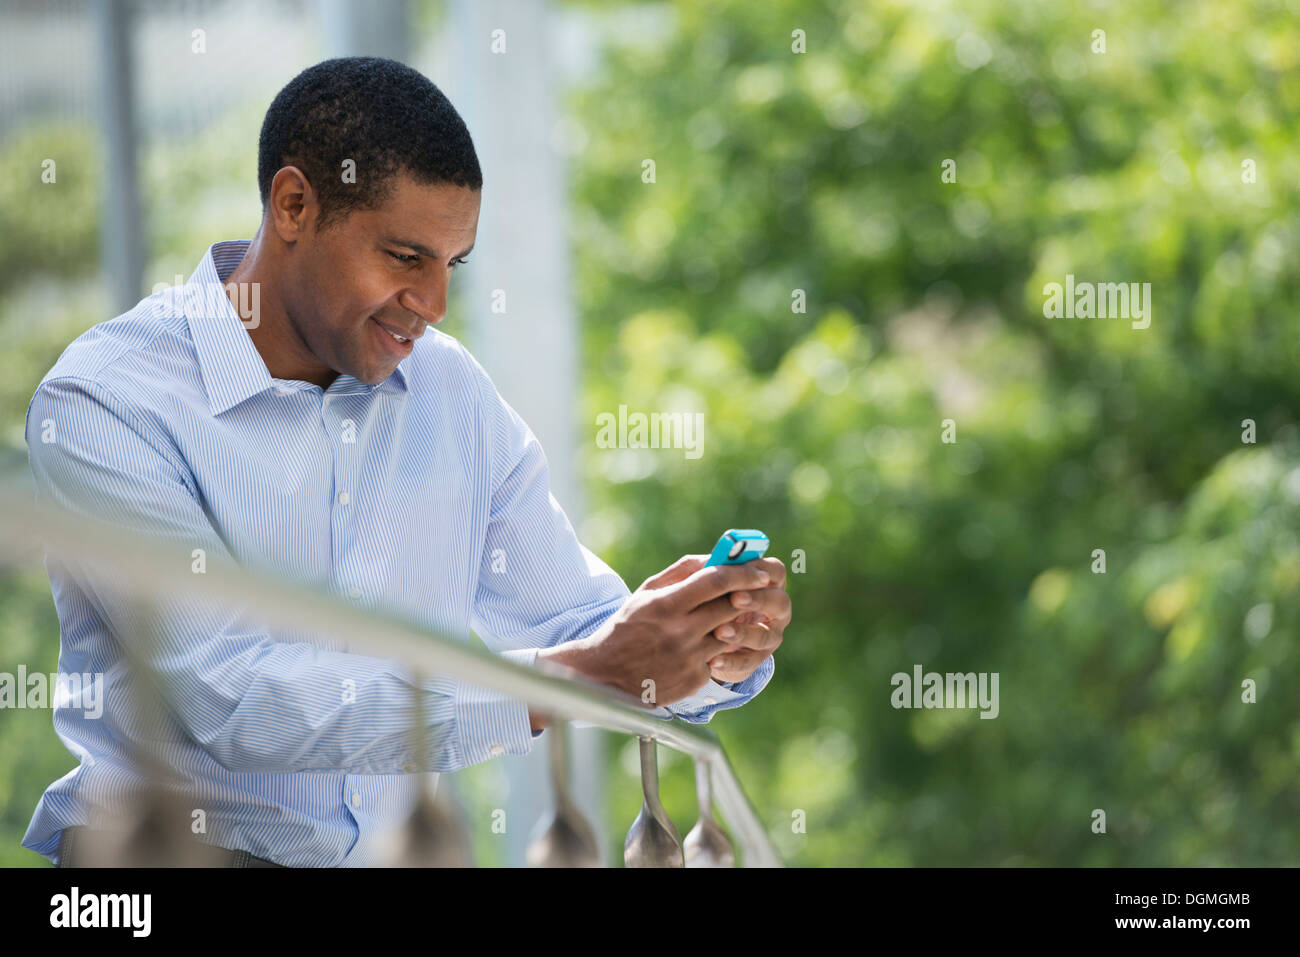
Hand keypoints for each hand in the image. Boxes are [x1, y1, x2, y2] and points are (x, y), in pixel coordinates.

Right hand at [547, 554, 776, 708]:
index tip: (760, 572)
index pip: (716, 581)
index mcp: (666, 605)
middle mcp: (680, 631)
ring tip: (721, 621)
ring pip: (731, 634)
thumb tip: (715, 557)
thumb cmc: (627, 626)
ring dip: (733, 624)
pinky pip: (719, 658)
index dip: (743, 573)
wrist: (605, 677)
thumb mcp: (646, 592)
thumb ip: (682, 571)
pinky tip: (700, 648)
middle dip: (747, 596)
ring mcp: (689, 658)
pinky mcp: (694, 680)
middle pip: (731, 606)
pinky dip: (716, 650)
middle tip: (756, 592)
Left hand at [700, 555, 788, 683]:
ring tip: (718, 631)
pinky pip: (748, 663)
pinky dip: (730, 662)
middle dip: (758, 599)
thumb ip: (703, 569)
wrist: (693, 640)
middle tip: (734, 598)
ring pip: (765, 636)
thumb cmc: (701, 600)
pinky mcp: (755, 660)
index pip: (775, 570)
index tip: (742, 570)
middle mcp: (774, 610)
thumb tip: (708, 561)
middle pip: (779, 602)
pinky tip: (712, 660)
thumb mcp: (698, 583)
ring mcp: (769, 637)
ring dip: (743, 632)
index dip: (761, 569)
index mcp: (765, 584)